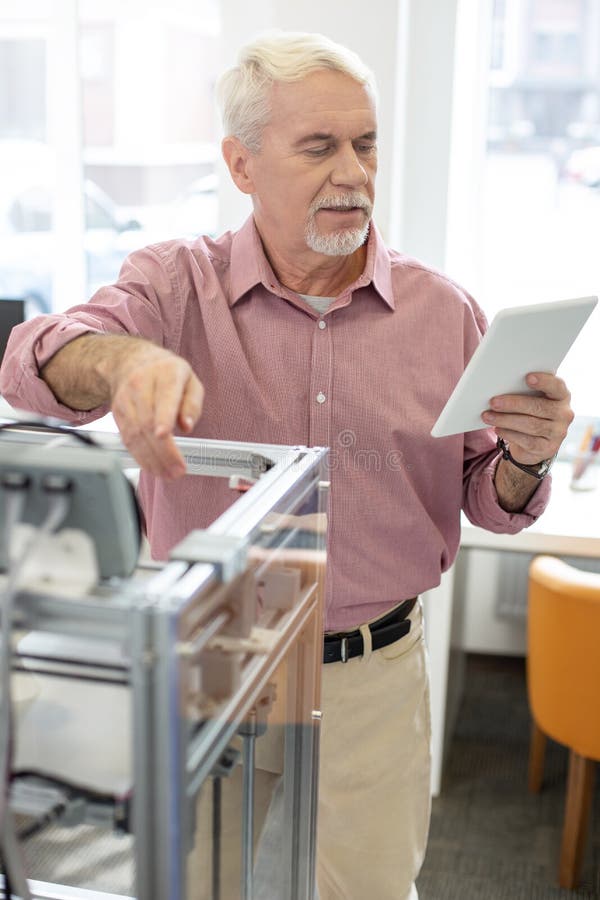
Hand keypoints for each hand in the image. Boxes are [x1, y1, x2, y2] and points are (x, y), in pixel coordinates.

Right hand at [108, 344, 203, 478]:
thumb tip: (188, 425)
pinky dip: (140, 457)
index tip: (165, 435)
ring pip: (135, 434)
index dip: (162, 417)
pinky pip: (128, 439)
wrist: (130, 362)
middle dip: (163, 450)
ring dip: (151, 459)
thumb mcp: (190, 380)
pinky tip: (152, 467)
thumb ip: (193, 403)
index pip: (163, 397)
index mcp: (165, 373)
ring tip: (167, 474)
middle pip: (148, 421)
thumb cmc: (166, 372)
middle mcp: (141, 385)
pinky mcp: (118, 414)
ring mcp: (126, 399)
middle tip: (177, 470)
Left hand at [481, 372, 573, 464]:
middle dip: (513, 404)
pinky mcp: (547, 448)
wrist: (535, 444)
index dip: (544, 381)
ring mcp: (558, 433)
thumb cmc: (530, 413)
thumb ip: (523, 391)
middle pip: (538, 407)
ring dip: (506, 420)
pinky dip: (509, 433)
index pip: (556, 386)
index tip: (527, 377)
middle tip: (493, 402)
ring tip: (488, 416)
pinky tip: (497, 429)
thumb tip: (499, 386)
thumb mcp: (531, 400)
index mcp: (562, 396)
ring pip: (531, 425)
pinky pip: (527, 440)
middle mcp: (564, 414)